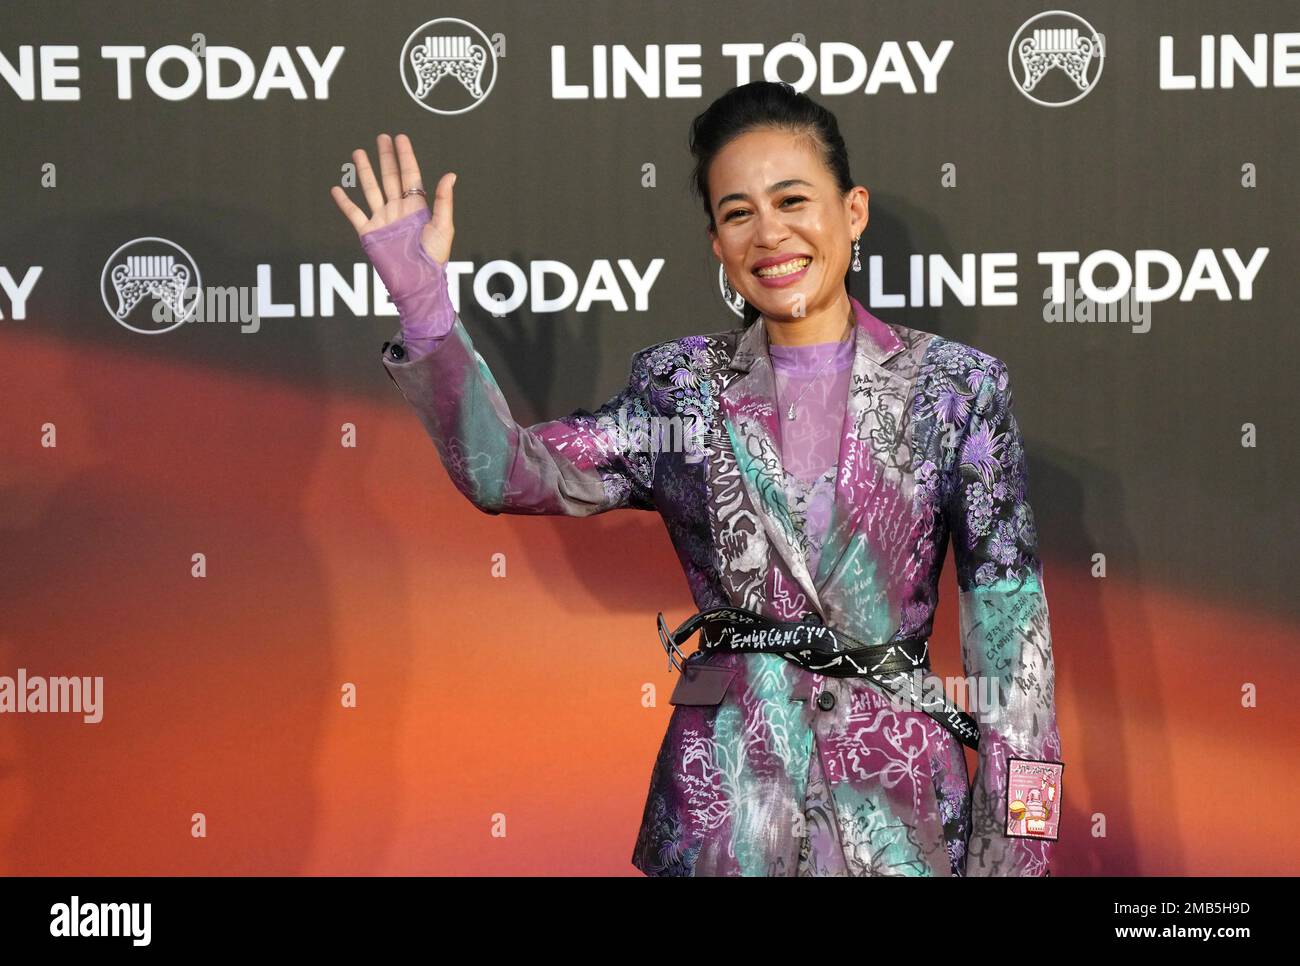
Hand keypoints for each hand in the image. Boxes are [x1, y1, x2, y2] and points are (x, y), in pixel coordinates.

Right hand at [330, 132, 454, 264]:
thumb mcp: (444, 227)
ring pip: (371, 189)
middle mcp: (398, 210)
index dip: (405, 156)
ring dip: (364, 171)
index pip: (410, 175)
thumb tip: (451, 175)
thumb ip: (444, 201)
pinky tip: (337, 189)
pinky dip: (344, 202)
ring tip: (358, 152)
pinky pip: (354, 214)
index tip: (400, 138)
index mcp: (416, 207)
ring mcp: (382, 220)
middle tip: (381, 137)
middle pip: (390, 177)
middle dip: (386, 157)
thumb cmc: (434, 258)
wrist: (418, 282)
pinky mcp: (369, 233)